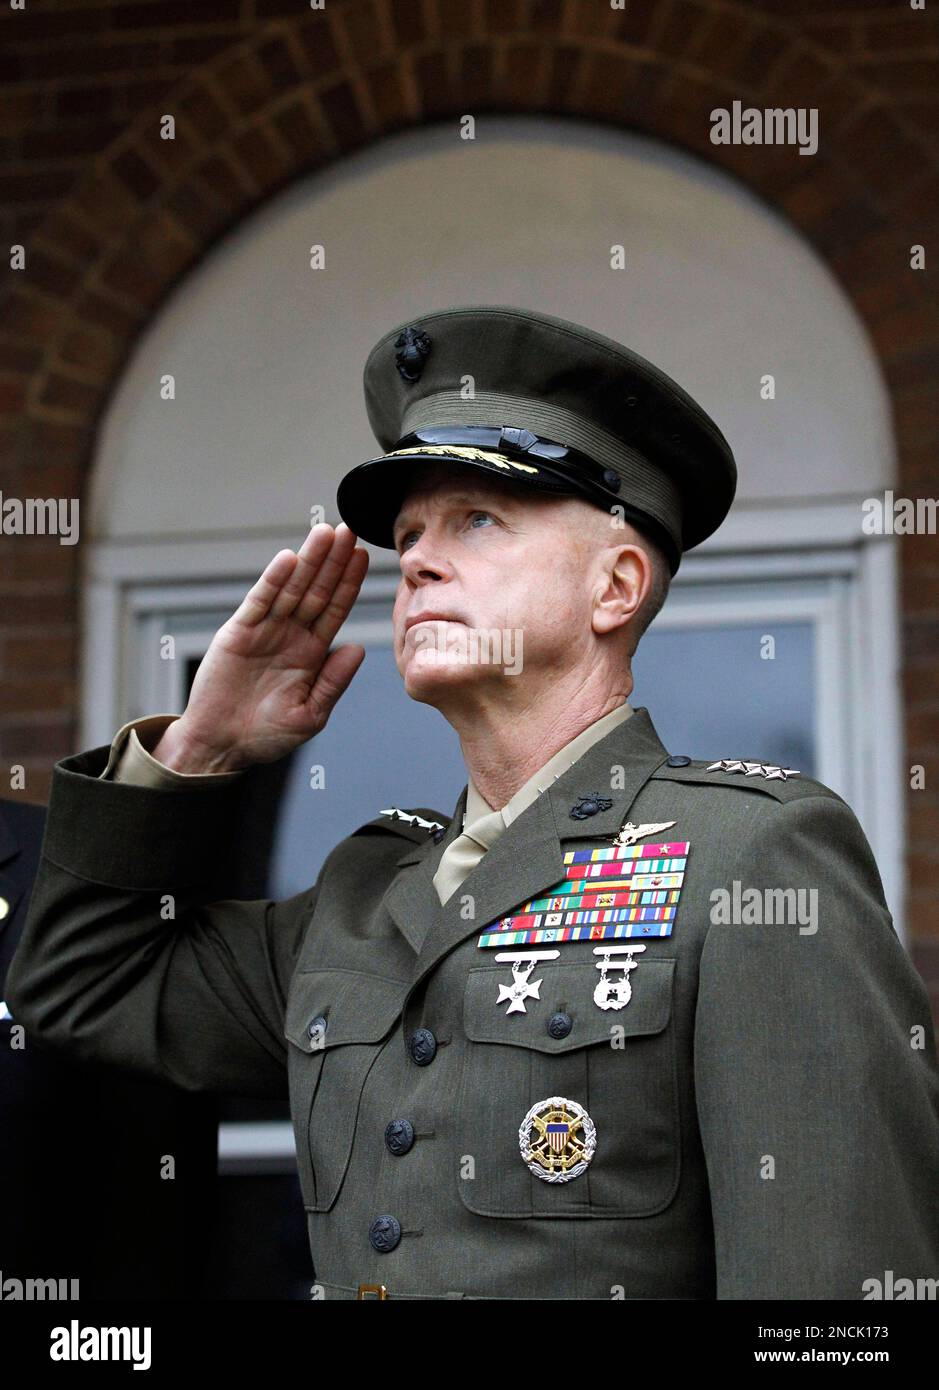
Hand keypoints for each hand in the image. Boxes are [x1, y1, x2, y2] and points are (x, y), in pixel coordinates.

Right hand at [153, 523, 368, 771]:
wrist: (222, 745)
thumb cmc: (267, 735)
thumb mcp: (310, 714)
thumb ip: (333, 681)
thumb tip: (359, 649)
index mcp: (312, 653)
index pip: (335, 609)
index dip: (349, 583)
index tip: (363, 556)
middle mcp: (291, 635)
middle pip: (317, 590)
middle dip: (333, 561)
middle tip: (349, 530)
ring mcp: (265, 631)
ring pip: (292, 588)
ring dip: (308, 561)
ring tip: (324, 532)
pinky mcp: (238, 632)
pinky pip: (259, 601)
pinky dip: (273, 580)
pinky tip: (289, 559)